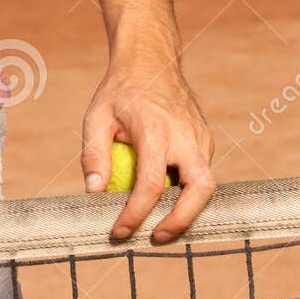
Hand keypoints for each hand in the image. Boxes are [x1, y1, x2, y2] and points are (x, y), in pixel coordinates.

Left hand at [81, 67, 214, 243]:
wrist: (151, 60)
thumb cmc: (120, 91)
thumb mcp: (96, 116)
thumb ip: (94, 154)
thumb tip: (94, 192)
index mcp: (155, 129)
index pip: (152, 184)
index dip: (136, 214)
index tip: (120, 232)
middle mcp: (185, 134)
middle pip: (200, 188)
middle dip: (182, 220)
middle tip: (156, 237)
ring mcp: (200, 136)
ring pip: (205, 183)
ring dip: (186, 207)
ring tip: (158, 221)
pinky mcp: (206, 139)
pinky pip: (201, 171)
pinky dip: (186, 189)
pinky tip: (165, 193)